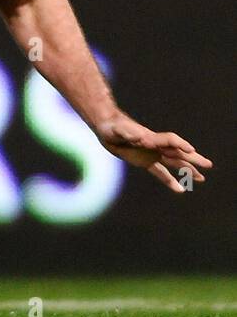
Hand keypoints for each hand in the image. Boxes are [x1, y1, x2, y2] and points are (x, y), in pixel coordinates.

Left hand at [95, 112, 211, 192]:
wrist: (107, 127)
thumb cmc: (112, 127)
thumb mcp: (118, 130)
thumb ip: (129, 134)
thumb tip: (141, 138)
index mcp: (150, 137)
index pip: (170, 140)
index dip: (180, 144)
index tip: (191, 150)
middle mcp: (155, 146)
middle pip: (178, 152)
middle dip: (193, 159)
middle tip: (209, 165)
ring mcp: (152, 154)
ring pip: (174, 163)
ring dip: (187, 170)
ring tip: (202, 179)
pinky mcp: (145, 161)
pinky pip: (160, 172)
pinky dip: (170, 180)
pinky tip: (180, 189)